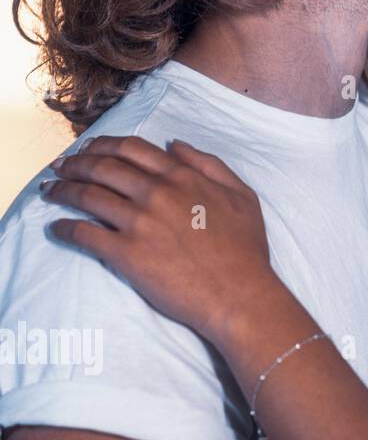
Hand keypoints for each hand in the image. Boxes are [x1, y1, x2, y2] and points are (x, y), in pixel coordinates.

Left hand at [44, 136, 276, 341]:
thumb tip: (176, 145)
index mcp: (183, 177)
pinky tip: (58, 228)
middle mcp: (157, 193)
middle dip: (75, 163)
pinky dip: (65, 228)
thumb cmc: (245, 249)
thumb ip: (210, 165)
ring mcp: (139, 223)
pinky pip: (83, 234)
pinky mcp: (126, 254)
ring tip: (50, 191)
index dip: (104, 145)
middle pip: (102, 167)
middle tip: (61, 167)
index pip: (132, 148)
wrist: (238, 294)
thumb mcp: (242, 195)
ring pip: (87, 196)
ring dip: (62, 190)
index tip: (89, 149)